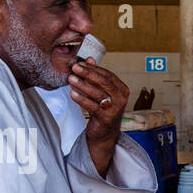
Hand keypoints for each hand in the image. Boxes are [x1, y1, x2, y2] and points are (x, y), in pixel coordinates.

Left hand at [70, 58, 130, 174]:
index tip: (79, 63)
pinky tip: (72, 93)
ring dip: (82, 85)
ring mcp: (115, 109)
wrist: (105, 133)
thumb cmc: (102, 109)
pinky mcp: (106, 119)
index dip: (93, 68)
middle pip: (104, 82)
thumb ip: (96, 76)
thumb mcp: (101, 91)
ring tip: (70, 79)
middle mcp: (122, 98)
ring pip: (98, 93)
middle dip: (88, 74)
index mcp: (122, 89)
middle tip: (74, 68)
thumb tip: (89, 59)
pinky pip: (92, 106)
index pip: (107, 75)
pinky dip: (81, 99)